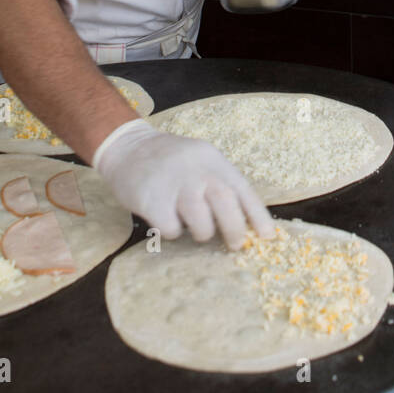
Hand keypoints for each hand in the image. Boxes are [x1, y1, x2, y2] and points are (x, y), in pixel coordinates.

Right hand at [93, 119, 274, 248]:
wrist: (125, 147)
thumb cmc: (168, 162)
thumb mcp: (198, 160)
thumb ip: (218, 183)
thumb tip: (243, 220)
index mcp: (211, 158)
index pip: (241, 188)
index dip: (257, 215)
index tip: (268, 236)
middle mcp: (195, 169)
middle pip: (226, 203)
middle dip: (235, 230)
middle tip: (235, 245)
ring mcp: (173, 183)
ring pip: (201, 222)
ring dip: (202, 232)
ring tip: (193, 227)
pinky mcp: (151, 199)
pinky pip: (172, 229)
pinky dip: (173, 232)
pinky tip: (165, 219)